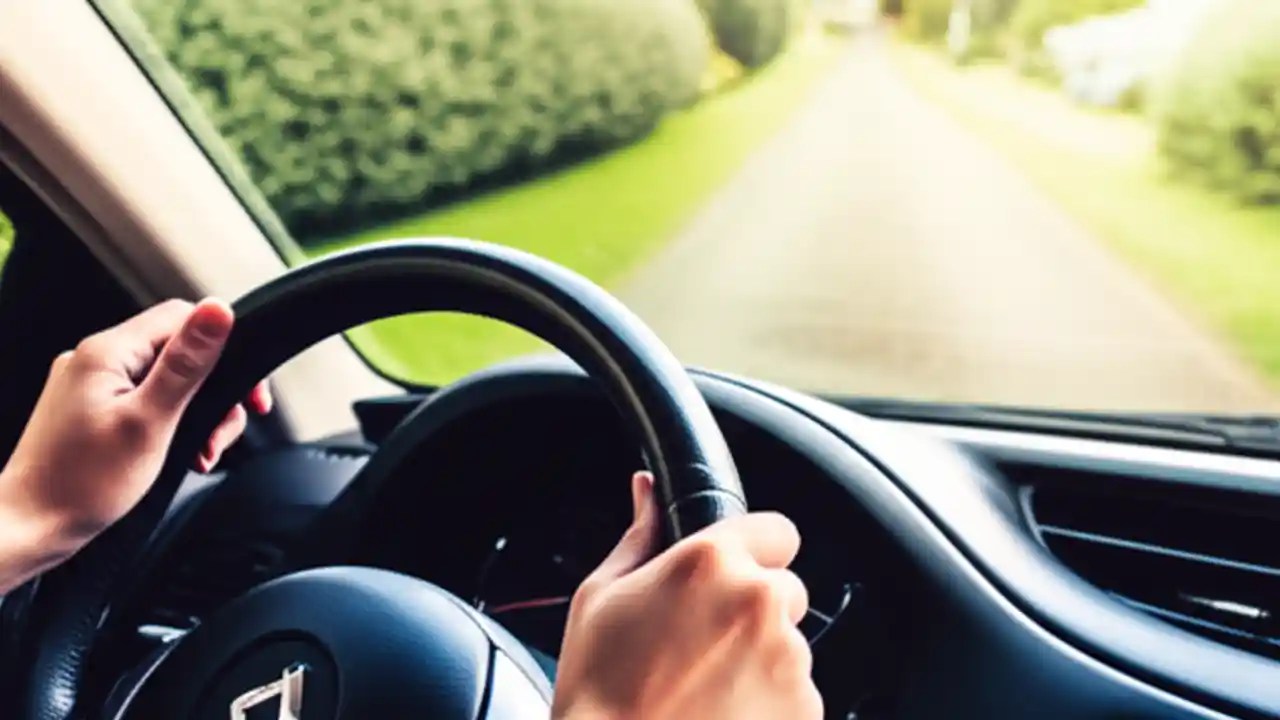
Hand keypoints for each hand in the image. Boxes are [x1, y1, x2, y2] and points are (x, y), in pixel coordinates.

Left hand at [0, 298, 269, 590]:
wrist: (29, 527)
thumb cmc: (83, 483)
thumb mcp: (150, 421)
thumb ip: (187, 364)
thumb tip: (219, 310)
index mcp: (107, 352)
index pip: (183, 318)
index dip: (225, 350)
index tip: (247, 394)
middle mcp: (94, 359)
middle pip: (179, 351)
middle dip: (213, 393)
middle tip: (220, 436)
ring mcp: (90, 383)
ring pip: (166, 379)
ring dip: (195, 414)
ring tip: (199, 453)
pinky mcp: (90, 407)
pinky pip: (145, 399)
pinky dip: (170, 423)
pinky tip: (178, 453)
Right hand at [552, 473, 820, 719]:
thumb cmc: (599, 692)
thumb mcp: (601, 598)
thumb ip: (640, 535)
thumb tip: (647, 491)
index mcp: (711, 562)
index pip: (777, 530)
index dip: (754, 553)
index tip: (732, 577)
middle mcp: (758, 603)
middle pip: (785, 590)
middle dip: (755, 612)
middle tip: (703, 646)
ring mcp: (788, 661)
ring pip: (791, 647)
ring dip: (763, 662)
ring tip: (707, 691)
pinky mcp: (805, 711)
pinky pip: (798, 697)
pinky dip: (771, 706)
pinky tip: (722, 716)